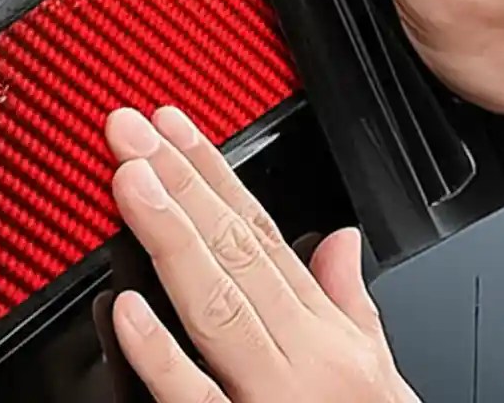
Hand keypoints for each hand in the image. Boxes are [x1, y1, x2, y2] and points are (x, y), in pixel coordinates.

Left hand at [103, 106, 418, 402]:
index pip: (262, 234)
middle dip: (180, 183)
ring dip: (172, 239)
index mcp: (327, 334)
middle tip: (130, 130)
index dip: (213, 174)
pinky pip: (197, 400)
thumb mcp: (379, 375)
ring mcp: (273, 400)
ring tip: (130, 182)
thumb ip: (349, 303)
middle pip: (236, 254)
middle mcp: (304, 358)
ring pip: (217, 307)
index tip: (171, 128)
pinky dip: (162, 355)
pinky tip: (125, 309)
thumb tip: (339, 240)